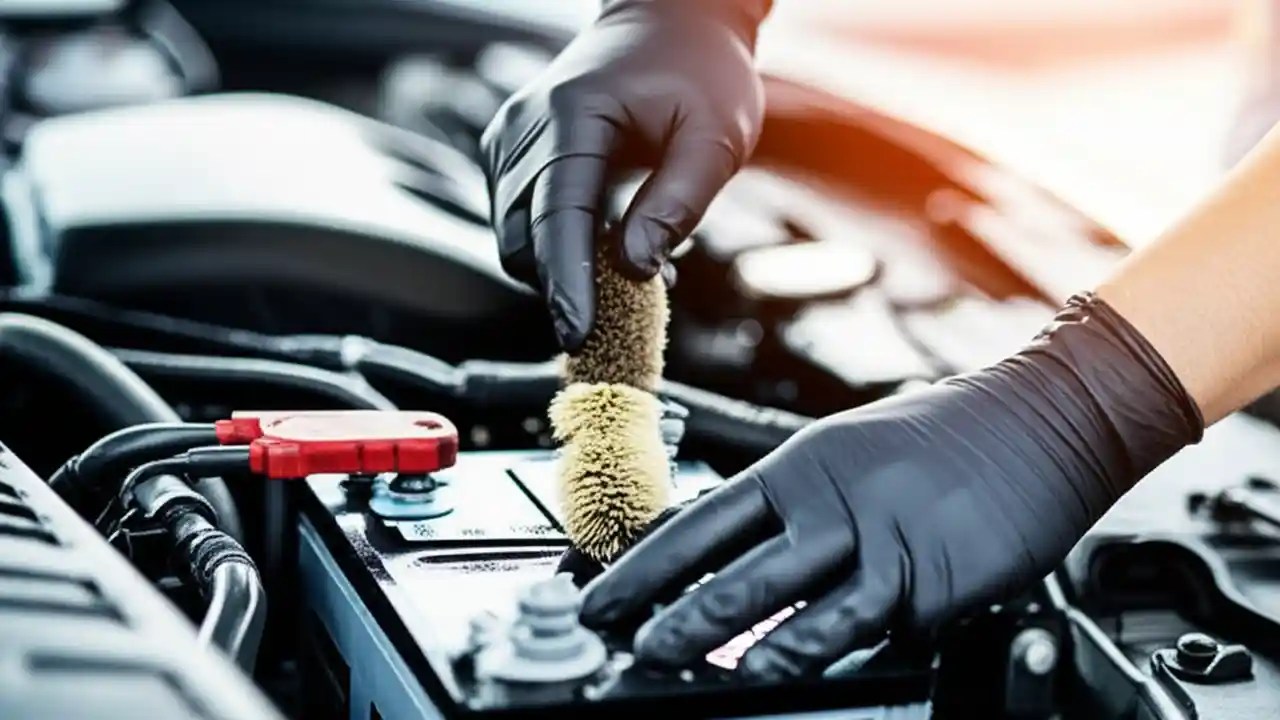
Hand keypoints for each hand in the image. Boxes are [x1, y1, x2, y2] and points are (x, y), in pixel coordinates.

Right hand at [480, 0, 768, 350]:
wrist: (667, 23)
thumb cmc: (699, 71)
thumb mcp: (716, 136)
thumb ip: (678, 200)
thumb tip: (635, 268)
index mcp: (571, 114)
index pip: (557, 214)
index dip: (567, 281)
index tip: (579, 333)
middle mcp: (524, 126)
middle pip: (522, 238)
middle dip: (563, 287)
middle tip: (623, 318)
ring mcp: (509, 140)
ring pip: (515, 239)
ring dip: (562, 272)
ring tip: (628, 270)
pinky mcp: (510, 156)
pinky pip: (521, 224)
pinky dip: (556, 250)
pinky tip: (606, 248)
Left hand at [579, 294, 1202, 679]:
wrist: (1042, 418)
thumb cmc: (939, 437)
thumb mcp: (846, 451)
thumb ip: (790, 503)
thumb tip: (726, 549)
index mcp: (800, 465)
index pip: (702, 522)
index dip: (645, 567)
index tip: (603, 599)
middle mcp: (834, 499)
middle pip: (738, 572)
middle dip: (676, 618)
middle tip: (634, 648)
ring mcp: (887, 540)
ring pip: (802, 609)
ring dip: (743, 647)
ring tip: (699, 671)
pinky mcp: (938, 579)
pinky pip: (881, 629)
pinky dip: (837, 650)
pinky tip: (796, 665)